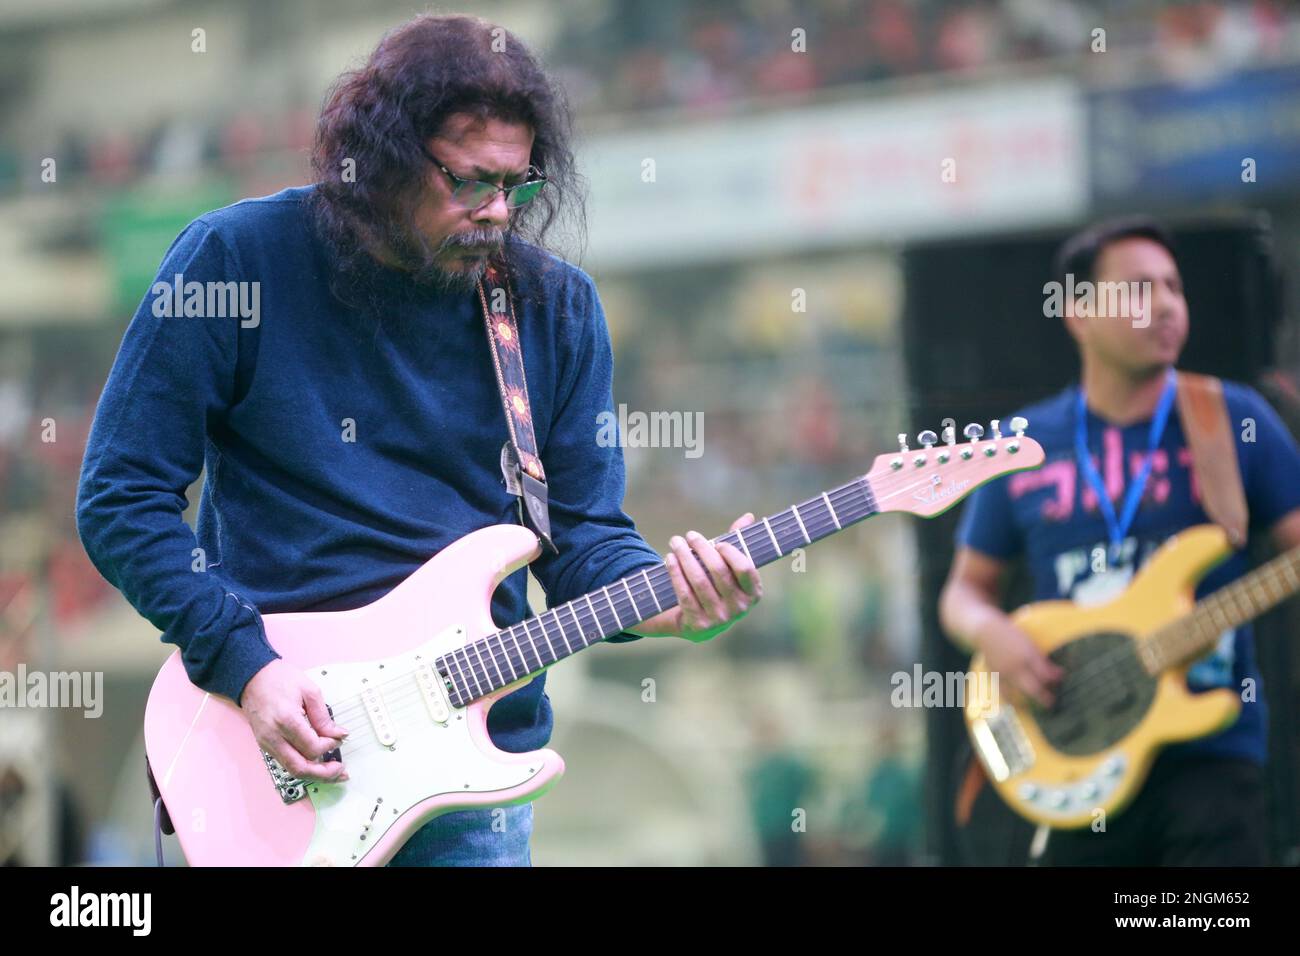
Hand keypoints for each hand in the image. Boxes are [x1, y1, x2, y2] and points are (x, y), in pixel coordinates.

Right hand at [240, 660, 351, 782]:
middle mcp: (273, 736)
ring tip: (332, 773)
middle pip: (300, 767)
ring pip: (292, 770)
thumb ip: (323, 716)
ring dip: (314, 775)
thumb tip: (338, 734)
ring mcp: (267, 743)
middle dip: (324, 773)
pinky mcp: (265, 745)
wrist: (252, 678)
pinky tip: (316, 765)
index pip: (312, 747)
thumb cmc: (279, 679)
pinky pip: (286, 762)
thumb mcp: (309, 691)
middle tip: (341, 770)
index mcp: (286, 720)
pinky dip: (303, 767)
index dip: (329, 746)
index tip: (339, 738)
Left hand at [662, 513, 763, 642]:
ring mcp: (719, 619)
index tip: (718, 542)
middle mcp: (739, 609)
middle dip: (702, 548)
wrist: (699, 624)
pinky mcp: (699, 625)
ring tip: (675, 541)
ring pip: (699, 580)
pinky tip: (670, 558)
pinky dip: (675, 573)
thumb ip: (738, 543)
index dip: (731, 552)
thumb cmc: (717, 587)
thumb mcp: (729, 569)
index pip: (745, 569)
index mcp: (753, 594)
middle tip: (690, 534)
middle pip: (719, 571)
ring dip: (685, 557)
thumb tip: (748, 516)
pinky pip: (684, 593)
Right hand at [975, 619, 1062, 708]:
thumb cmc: (1010, 635)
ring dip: (1029, 700)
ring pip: (1020, 692)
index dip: (1055, 677)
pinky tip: (1018, 705)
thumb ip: (1040, 658)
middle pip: (1034, 687)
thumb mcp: (1029, 643)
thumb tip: (1055, 672)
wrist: (986, 632)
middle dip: (1044, 696)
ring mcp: (1005, 673)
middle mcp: (1016, 666)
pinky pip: (1004, 692)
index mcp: (1026, 656)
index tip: (1061, 677)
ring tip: (1037, 706)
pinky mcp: (995, 676)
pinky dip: (1012, 699)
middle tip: (1052, 702)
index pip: (1045, 673)